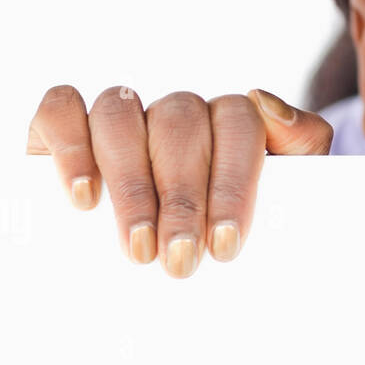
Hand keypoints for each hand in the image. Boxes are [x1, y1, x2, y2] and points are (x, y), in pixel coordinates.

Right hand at [26, 86, 332, 277]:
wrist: (176, 255)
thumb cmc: (233, 225)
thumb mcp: (287, 191)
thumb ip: (301, 144)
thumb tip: (266, 103)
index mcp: (231, 117)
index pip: (236, 122)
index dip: (232, 182)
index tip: (225, 243)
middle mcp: (177, 110)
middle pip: (179, 125)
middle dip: (182, 199)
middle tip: (180, 260)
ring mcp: (122, 113)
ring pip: (121, 116)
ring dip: (131, 185)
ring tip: (138, 247)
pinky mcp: (65, 123)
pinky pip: (62, 109)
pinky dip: (70, 146)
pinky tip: (84, 195)